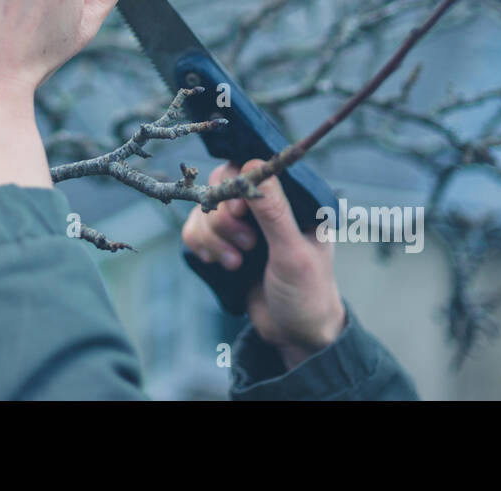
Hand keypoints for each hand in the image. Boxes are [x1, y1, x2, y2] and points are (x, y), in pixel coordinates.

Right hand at [182, 160, 346, 367]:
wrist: (294, 335)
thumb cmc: (306, 294)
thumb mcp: (293, 255)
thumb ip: (274, 213)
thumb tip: (255, 166)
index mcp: (291, 199)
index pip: (253, 167)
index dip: (236, 184)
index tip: (237, 212)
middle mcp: (265, 204)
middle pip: (221, 183)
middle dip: (224, 219)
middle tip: (246, 246)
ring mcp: (243, 222)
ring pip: (204, 208)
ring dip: (213, 237)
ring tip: (236, 263)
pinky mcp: (224, 241)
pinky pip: (194, 228)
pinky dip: (200, 245)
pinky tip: (220, 265)